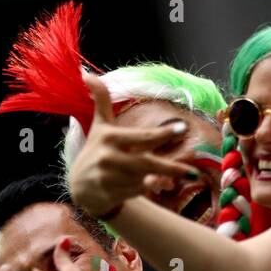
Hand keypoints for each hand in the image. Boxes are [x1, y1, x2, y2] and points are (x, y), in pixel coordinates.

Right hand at [68, 74, 199, 218]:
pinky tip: (148, 185)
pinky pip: (137, 192)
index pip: (142, 136)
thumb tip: (89, 75)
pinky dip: (146, 189)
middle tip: (192, 172)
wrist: (78, 186)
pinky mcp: (109, 195)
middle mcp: (108, 157)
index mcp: (109, 137)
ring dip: (157, 180)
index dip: (163, 133)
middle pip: (147, 162)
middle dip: (171, 168)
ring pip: (143, 180)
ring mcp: (108, 178)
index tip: (182, 129)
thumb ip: (101, 101)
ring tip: (166, 179)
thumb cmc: (95, 152)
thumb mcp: (98, 127)